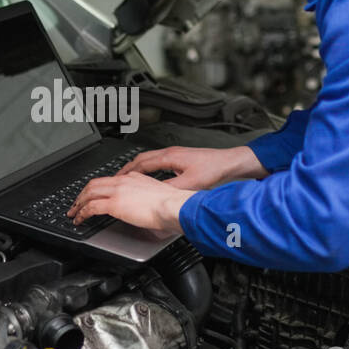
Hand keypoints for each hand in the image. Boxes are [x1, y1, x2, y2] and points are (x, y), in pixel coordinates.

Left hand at [68, 170, 193, 232]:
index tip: (91, 195)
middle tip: (76, 204)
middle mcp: (123, 181)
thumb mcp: (155, 195)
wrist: (173, 205)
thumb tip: (138, 208)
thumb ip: (143, 198)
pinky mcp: (114, 204)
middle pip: (93, 184)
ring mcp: (117, 191)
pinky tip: (80, 220)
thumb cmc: (171, 204)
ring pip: (89, 193)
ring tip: (73, 213)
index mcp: (133, 177)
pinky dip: (82, 213)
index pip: (108, 180)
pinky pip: (91, 207)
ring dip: (78, 204)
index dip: (96, 188)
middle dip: (81, 194)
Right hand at [115, 144, 267, 190]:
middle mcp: (171, 153)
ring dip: (138, 169)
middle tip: (117, 178)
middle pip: (141, 159)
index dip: (126, 172)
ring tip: (129, 178)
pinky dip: (149, 169)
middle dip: (127, 169)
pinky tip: (153, 177)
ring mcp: (177, 155)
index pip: (140, 163)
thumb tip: (155, 195)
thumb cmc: (216, 169)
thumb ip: (171, 189)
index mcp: (169, 157)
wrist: (233, 163)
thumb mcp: (191, 183)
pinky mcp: (183, 159)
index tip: (116, 180)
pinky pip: (159, 162)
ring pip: (150, 159)